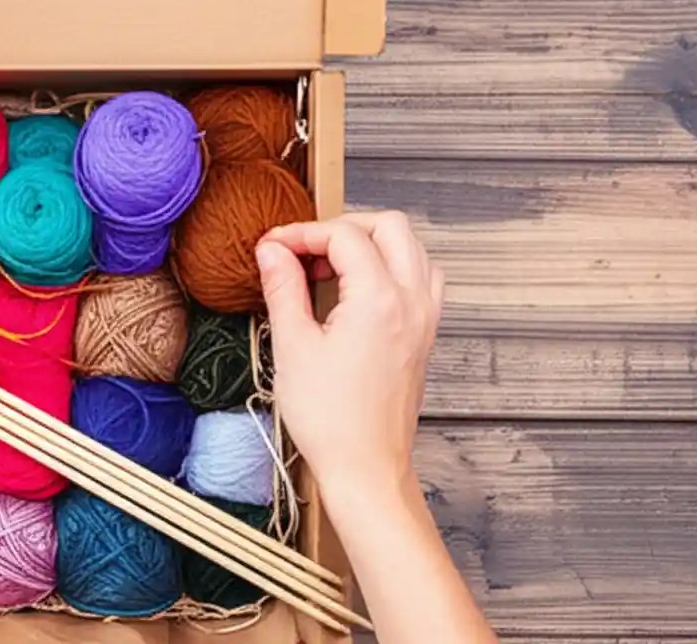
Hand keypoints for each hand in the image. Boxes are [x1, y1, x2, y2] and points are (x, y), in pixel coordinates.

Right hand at [254, 212, 443, 497]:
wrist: (365, 468)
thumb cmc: (331, 421)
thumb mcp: (292, 346)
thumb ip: (283, 288)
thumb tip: (272, 251)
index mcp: (379, 299)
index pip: (343, 236)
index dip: (302, 233)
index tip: (274, 246)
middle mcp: (411, 302)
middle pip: (389, 227)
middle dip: (343, 227)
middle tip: (305, 247)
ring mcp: (424, 319)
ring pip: (412, 249)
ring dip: (372, 244)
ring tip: (330, 267)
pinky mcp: (424, 336)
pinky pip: (420, 279)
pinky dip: (391, 269)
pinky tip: (358, 290)